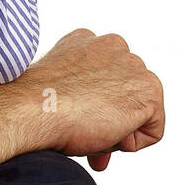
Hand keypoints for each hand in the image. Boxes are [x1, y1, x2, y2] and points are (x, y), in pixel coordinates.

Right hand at [0, 28, 164, 176]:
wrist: (31, 109)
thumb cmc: (35, 103)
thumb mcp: (59, 85)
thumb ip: (82, 88)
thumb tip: (96, 113)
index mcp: (85, 41)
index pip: (106, 79)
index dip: (95, 106)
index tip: (78, 120)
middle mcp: (112, 45)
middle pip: (124, 95)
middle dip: (111, 120)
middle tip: (90, 139)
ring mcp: (133, 65)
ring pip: (138, 111)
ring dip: (119, 130)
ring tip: (93, 137)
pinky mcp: (148, 89)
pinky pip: (152, 131)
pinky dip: (132, 143)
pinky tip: (106, 136)